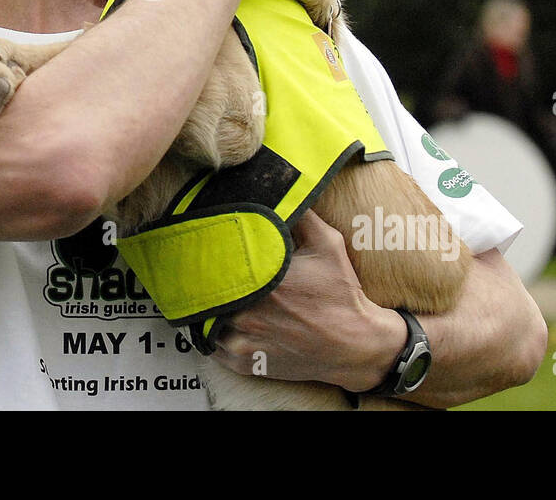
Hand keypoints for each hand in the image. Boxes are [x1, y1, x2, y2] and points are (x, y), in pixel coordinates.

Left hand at [209, 209, 405, 391]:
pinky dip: (212, 337)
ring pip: (205, 321)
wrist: (355, 344)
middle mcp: (248, 312)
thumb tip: (281, 192)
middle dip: (204, 280)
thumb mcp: (328, 244)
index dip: (207, 254)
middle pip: (206, 291)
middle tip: (199, 269)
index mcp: (263, 280)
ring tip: (208, 295)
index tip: (204, 246)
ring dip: (206, 310)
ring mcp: (244, 340)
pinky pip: (214, 348)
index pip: (217, 261)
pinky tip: (217, 323)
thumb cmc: (340, 293)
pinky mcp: (246, 363)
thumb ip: (302, 215)